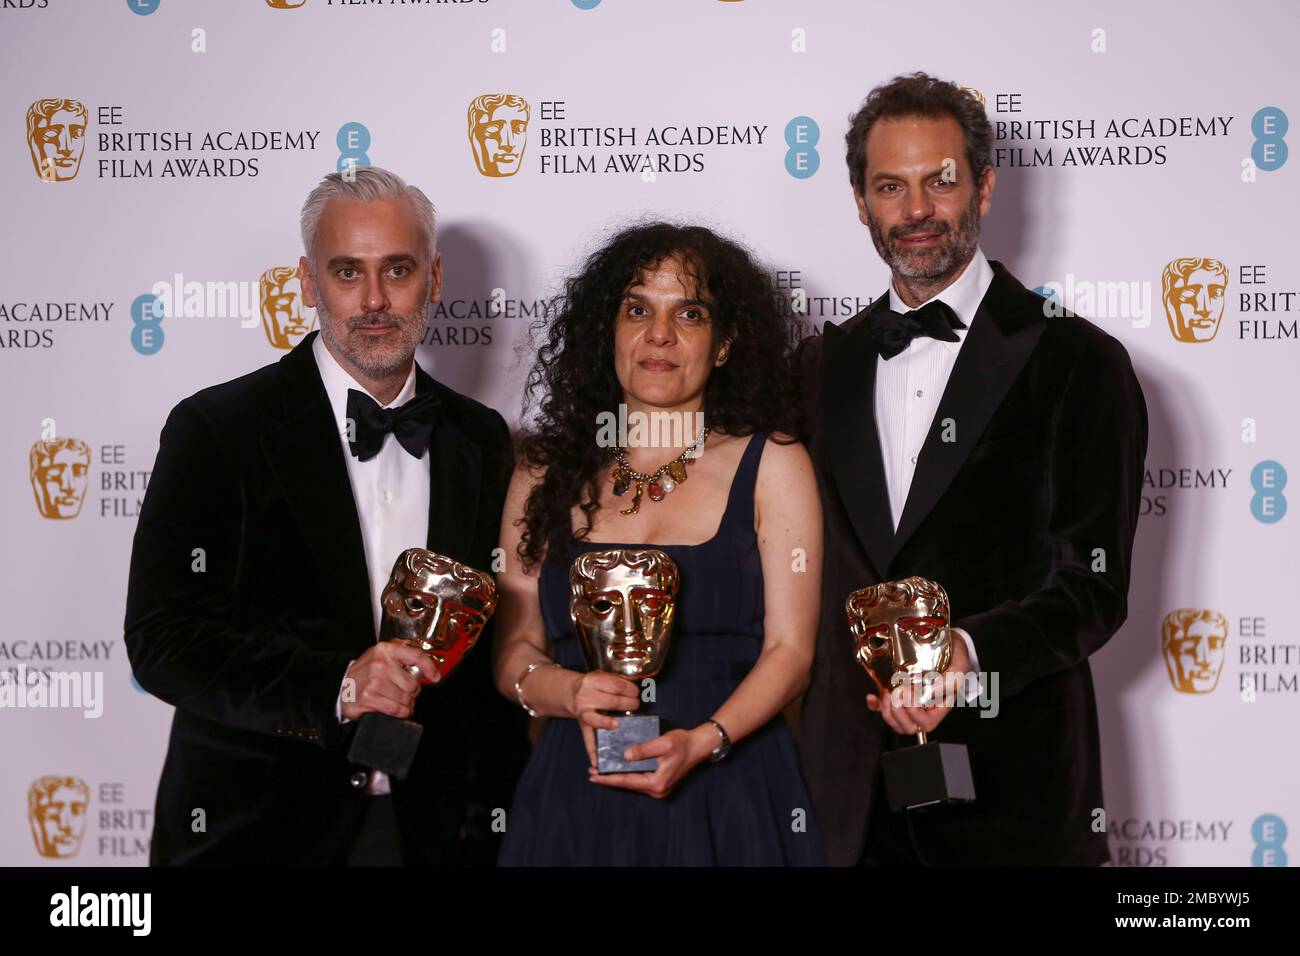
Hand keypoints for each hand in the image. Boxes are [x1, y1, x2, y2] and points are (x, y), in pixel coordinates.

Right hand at [340, 640, 439, 721]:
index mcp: (385, 650)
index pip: (416, 656)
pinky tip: (396, 710)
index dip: (429, 667)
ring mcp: (374, 680)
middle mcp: (380, 663)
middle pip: (413, 683)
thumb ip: (399, 659)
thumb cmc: (363, 674)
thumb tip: (424, 669)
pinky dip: (400, 712)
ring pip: (406, 698)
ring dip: (406, 704)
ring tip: (397, 702)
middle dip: (411, 693)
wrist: (340, 687)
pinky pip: (397, 709)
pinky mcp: (370, 697)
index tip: (435, 676)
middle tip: (402, 693)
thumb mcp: (379, 658)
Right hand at [569, 671, 641, 766]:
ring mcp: (583, 712)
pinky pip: (588, 740)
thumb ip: (618, 681)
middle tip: (636, 705)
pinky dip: (592, 752)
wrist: (572, 693)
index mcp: (593, 681)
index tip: (637, 693)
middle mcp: (586, 696)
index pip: (617, 686)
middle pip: (612, 702)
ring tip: (619, 724)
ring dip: (610, 724)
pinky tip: (596, 761)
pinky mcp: (582, 726)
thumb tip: (642, 689)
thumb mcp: (603, 675)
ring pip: (598, 720)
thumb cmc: (594, 685)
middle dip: (628, 704)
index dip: (631, 690)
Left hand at [588, 725, 715, 798]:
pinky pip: (639, 780)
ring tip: (600, 771)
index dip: (609, 778)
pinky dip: (627, 775)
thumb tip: (625, 755)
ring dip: (618, 777)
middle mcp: (657, 789)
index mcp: (656, 782)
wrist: (698, 745)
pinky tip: (618, 770)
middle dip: (610, 778)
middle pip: (628, 784)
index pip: (626, 781)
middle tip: (592, 772)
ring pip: (633, 783)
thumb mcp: (662, 743)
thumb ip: (643, 750)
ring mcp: (659, 788)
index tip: (594, 775)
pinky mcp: (659, 782)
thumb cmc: (683, 743)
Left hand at [866, 631, 971, 736]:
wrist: (947, 643)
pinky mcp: (895, 694)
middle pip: (908, 727)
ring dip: (887, 710)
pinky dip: (875, 705)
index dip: (915, 714)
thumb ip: (948, 681)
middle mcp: (923, 708)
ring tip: (888, 692)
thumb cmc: (954, 657)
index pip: (926, 723)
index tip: (911, 693)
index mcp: (939, 707)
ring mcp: (908, 702)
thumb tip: (927, 693)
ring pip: (894, 721)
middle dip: (898, 713)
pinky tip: (873, 697)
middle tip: (897, 692)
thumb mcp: (958, 667)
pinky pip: (882, 708)